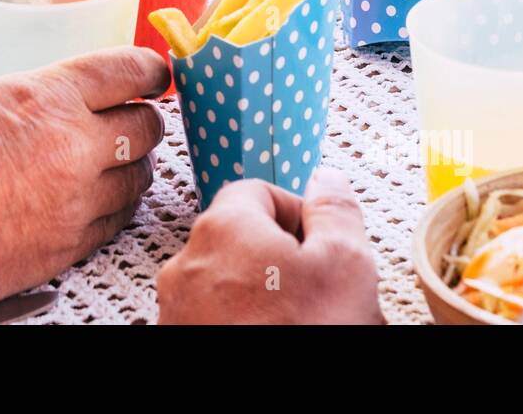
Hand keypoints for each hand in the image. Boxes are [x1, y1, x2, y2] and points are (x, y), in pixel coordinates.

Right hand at [0, 47, 168, 319]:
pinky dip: (112, 210)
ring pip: (137, 180)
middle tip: (133, 118)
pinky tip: (95, 204)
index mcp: (45, 96)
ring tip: (115, 164)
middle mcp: (73, 146)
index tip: (154, 73)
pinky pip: (114, 224)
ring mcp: (75, 202)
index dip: (149, 69)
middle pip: (147, 127)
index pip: (127, 71)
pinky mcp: (67, 248)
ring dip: (131, 168)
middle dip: (144, 119)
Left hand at [157, 168, 383, 323]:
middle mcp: (187, 264)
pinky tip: (277, 342)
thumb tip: (327, 180)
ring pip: (227, 288)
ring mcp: (176, 311)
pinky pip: (215, 322)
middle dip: (283, 262)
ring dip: (265, 300)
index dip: (298, 214)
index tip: (323, 243)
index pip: (258, 192)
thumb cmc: (300, 338)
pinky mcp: (177, 342)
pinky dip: (243, 328)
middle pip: (241, 243)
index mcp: (223, 227)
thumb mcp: (345, 264)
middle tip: (322, 292)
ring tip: (305, 325)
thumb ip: (336, 211)